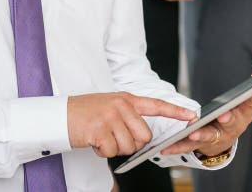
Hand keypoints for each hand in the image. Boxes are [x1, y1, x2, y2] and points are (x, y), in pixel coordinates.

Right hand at [67, 92, 196, 157]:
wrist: (59, 115)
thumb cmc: (84, 113)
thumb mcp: (109, 106)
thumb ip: (127, 116)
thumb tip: (143, 137)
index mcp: (126, 99)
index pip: (156, 105)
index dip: (176, 111)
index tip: (192, 115)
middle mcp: (121, 106)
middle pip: (144, 136)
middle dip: (132, 144)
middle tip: (115, 139)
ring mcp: (111, 116)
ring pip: (128, 146)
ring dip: (114, 148)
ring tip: (101, 137)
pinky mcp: (100, 129)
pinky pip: (111, 151)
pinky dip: (102, 152)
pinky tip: (94, 141)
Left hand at [160, 53, 251, 156]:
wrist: (222, 142)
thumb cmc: (236, 114)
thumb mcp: (247, 97)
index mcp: (244, 114)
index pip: (251, 103)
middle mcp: (231, 127)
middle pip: (230, 123)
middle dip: (228, 119)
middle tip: (224, 115)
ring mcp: (215, 137)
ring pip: (208, 136)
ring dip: (201, 135)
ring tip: (193, 132)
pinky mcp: (198, 144)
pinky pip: (186, 146)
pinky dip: (176, 146)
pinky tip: (165, 146)